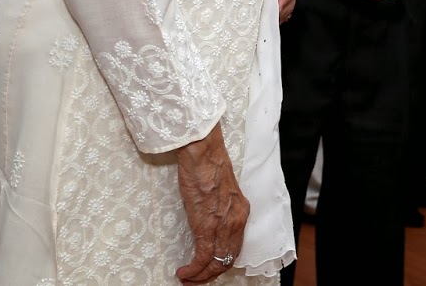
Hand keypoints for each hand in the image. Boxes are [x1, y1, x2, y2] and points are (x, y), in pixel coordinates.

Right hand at [175, 125, 250, 282]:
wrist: (203, 153)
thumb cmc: (208, 165)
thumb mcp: (222, 191)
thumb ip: (221, 208)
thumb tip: (209, 220)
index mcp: (241, 211)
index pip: (235, 247)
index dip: (222, 262)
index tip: (208, 268)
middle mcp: (237, 220)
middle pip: (228, 259)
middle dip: (211, 274)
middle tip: (195, 279)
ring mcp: (223, 225)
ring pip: (217, 263)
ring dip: (201, 276)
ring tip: (187, 279)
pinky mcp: (207, 226)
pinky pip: (203, 258)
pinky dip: (193, 270)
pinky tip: (183, 272)